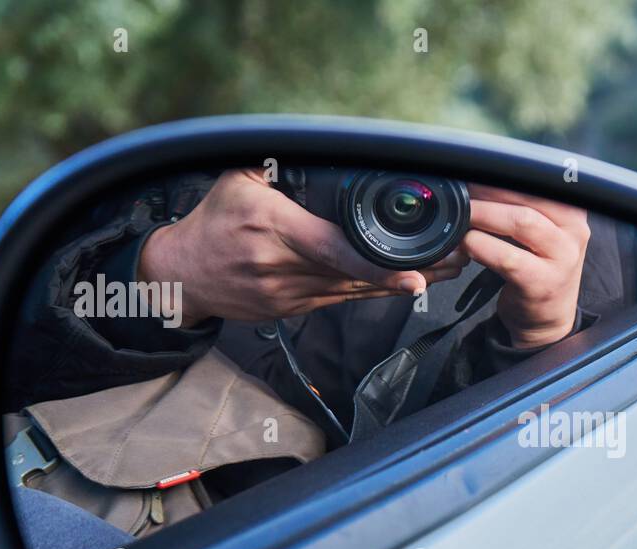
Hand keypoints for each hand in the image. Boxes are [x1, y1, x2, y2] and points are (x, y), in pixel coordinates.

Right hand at [137, 168, 467, 325]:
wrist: (181, 276)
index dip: (377, 267)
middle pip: (357, 275)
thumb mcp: (236, 181)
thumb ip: (280, 167)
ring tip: (447, 268)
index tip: (416, 274)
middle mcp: (283, 265)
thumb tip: (324, 150)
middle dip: (410, 270)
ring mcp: (289, 294)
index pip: (333, 251)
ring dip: (402, 282)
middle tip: (455, 258)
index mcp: (272, 227)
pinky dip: (377, 292)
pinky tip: (409, 282)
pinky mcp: (294, 310)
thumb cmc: (212, 222)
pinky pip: (342, 300)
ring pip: (357, 292)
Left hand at [462, 185, 590, 348]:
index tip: (475, 173)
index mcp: (573, 211)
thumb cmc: (537, 268)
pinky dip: (483, 247)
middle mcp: (574, 230)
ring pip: (521, 221)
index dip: (502, 175)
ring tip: (462, 216)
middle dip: (490, 192)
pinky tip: (468, 244)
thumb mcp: (541, 232)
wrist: (547, 318)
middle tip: (462, 193)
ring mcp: (563, 258)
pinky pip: (509, 258)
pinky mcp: (543, 283)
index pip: (537, 182)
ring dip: (485, 215)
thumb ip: (522, 206)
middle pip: (529, 197)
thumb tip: (481, 178)